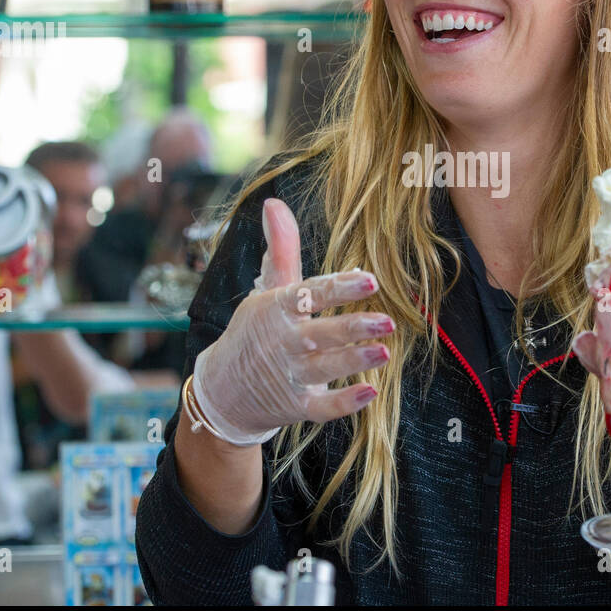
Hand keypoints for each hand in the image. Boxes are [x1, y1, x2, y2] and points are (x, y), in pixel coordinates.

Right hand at [191, 198, 394, 444]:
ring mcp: (289, 377)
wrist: (223, 391)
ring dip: (353, 362)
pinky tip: (369, 393)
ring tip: (385, 353)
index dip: (339, 288)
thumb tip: (274, 202)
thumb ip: (281, 248)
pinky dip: (343, 403)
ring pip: (323, 369)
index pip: (309, 295)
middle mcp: (283, 343)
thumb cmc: (255, 331)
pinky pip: (320, 408)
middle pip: (319, 334)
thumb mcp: (267, 289)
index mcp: (276, 309)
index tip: (370, 279)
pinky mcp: (295, 407)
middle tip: (387, 321)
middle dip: (351, 327)